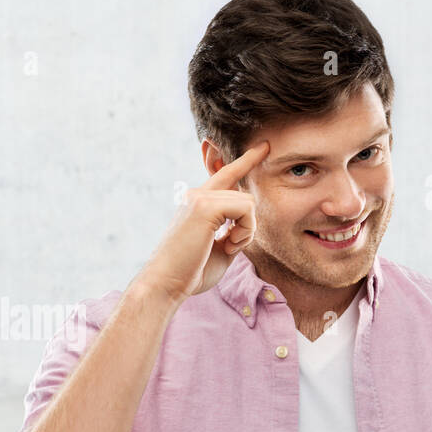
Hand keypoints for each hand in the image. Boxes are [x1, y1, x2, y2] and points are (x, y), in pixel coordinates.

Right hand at [135, 141, 268, 303]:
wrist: (166, 284)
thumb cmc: (190, 272)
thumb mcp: (218, 247)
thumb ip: (232, 229)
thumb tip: (247, 221)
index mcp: (196, 203)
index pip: (224, 174)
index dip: (245, 160)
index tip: (264, 146)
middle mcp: (196, 195)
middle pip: (244, 193)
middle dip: (247, 225)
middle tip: (230, 247)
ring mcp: (199, 197)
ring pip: (248, 201)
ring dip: (246, 230)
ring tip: (227, 247)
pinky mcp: (205, 205)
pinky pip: (246, 208)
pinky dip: (245, 230)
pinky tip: (229, 244)